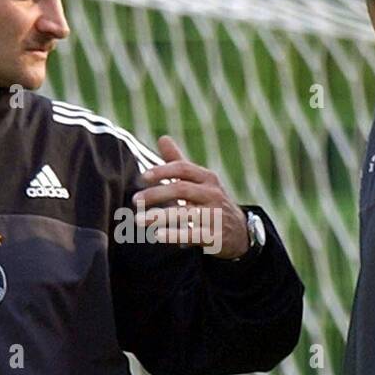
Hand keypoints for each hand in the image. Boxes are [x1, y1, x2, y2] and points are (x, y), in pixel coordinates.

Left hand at [131, 136, 248, 258]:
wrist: (240, 232)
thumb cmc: (211, 202)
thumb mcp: (200, 181)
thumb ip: (179, 162)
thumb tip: (162, 138)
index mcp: (207, 178)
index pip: (183, 168)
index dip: (162, 171)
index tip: (143, 177)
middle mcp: (213, 194)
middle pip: (182, 189)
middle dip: (157, 194)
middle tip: (135, 200)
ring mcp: (216, 215)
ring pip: (186, 213)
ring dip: (161, 216)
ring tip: (139, 220)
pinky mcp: (215, 236)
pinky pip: (193, 234)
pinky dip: (175, 235)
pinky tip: (158, 235)